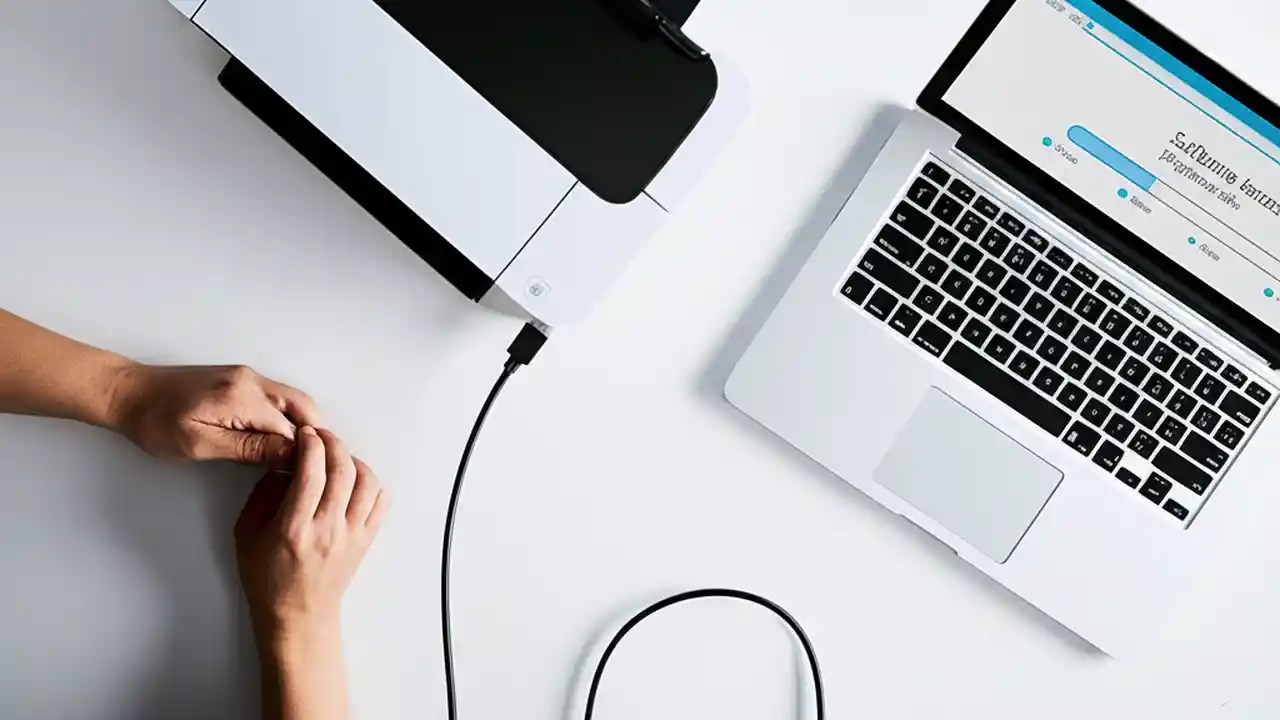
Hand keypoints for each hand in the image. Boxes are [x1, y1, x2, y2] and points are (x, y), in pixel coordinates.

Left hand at [109, 364, 319, 466]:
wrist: (128, 392)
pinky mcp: (240, 379)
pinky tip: (279, 440)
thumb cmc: (154, 422)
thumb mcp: (200, 444)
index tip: (305, 478)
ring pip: (293, 401)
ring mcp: (247, 377)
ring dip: (303, 427)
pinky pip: (277, 397)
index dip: (303, 455)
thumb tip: (290, 455)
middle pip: (303, 407)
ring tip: (298, 457)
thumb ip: (249, 448)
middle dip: (314, 437)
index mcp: (242, 397)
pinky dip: (288, 418)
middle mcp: (252, 380)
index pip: (292, 428)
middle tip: (314, 467)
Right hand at [234, 427, 388, 643]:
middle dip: (333, 443)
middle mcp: (328, 530)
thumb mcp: (246, 535)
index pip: (312, 473)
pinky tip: (355, 479)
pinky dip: (372, 483)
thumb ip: (262, 496)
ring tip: (337, 457)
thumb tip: (283, 466)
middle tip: (321, 436)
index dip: (311, 444)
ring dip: (354, 460)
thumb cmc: (268, 579)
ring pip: (367, 482)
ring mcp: (351, 535)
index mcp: (294, 528)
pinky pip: (381, 502)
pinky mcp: (366, 540)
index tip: (304, 433)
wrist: (298, 615)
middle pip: (343, 471)